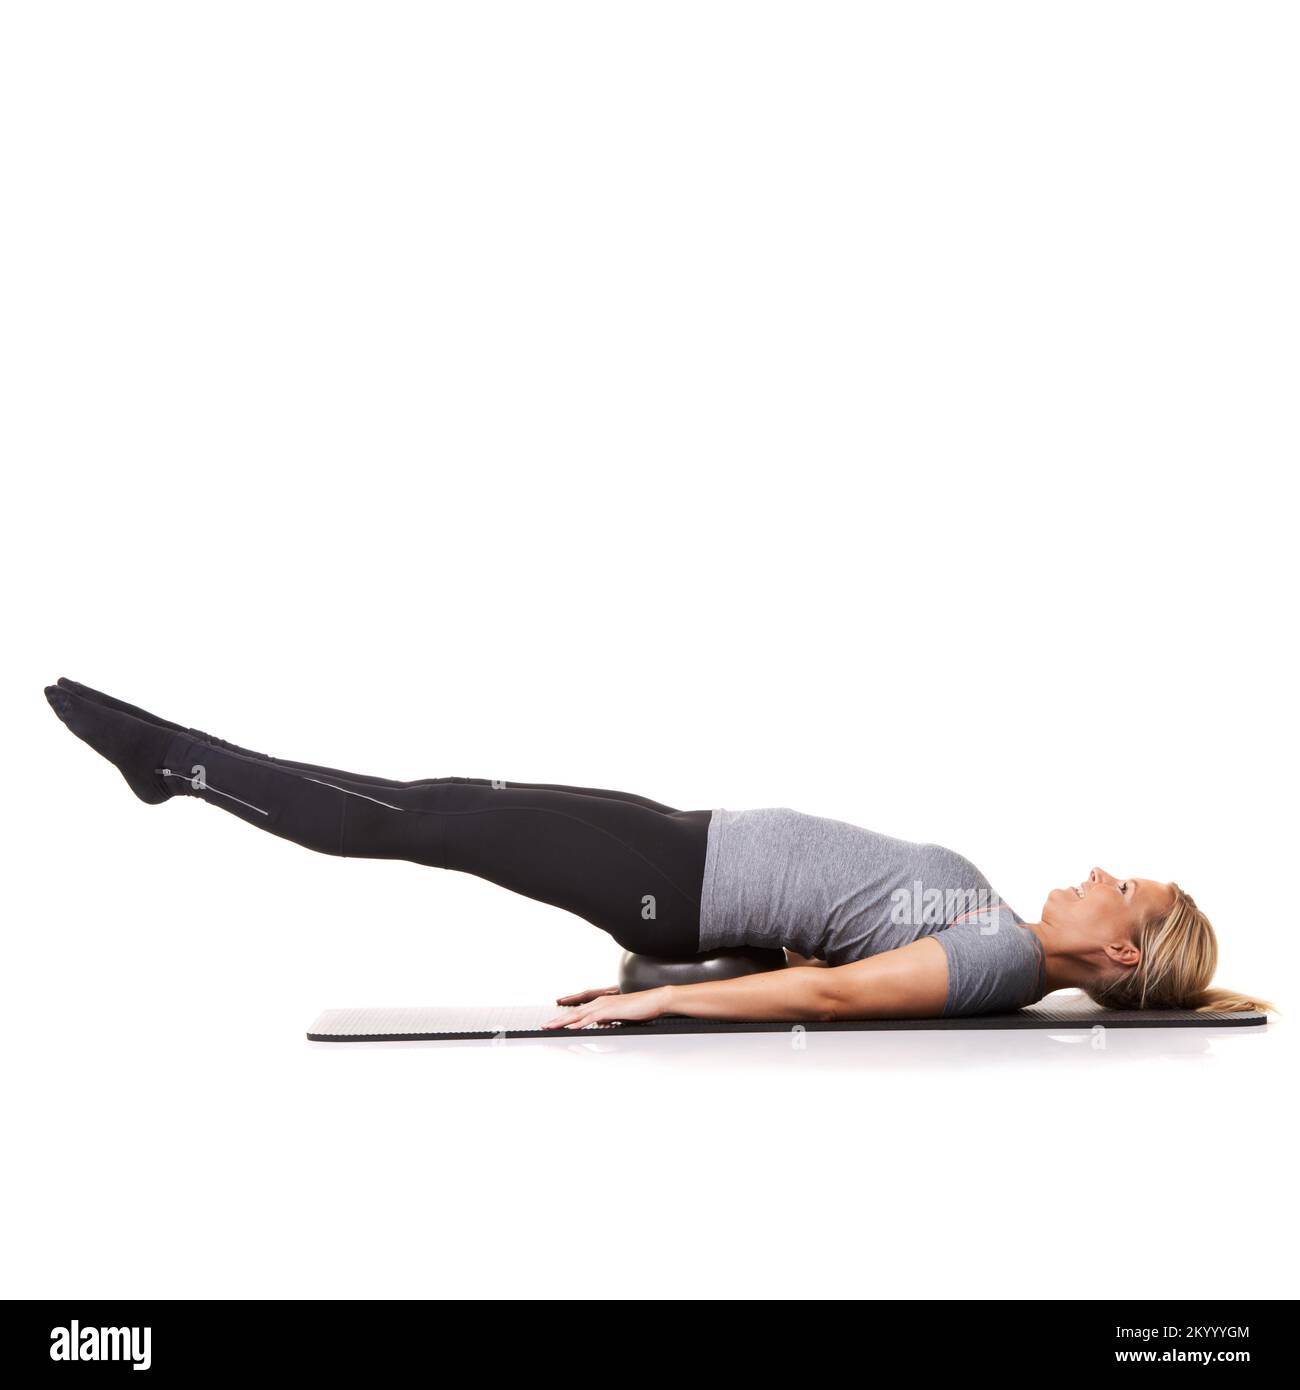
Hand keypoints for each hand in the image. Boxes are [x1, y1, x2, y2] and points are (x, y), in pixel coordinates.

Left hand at [545, 987, 667, 1029]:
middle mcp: (599, 1002)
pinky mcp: (609, 1010)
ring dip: (563, 1022)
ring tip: (550, 1027)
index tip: (554, 1024)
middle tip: (545, 1026)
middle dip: (558, 1020)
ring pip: (578, 1015)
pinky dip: (579, 1023)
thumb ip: (607, 1020)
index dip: (565, 1018)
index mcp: (601, 1003)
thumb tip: (599, 1024)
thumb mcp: (619, 1017)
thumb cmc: (640, 1009)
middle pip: (574, 1012)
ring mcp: (603, 1005)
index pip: (579, 1012)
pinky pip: (590, 1018)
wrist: (654, 1000)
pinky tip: (570, 1028)